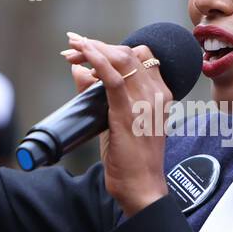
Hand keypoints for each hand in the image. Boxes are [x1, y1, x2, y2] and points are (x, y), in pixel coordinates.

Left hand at [61, 35, 171, 216]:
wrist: (142, 187)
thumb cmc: (132, 160)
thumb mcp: (117, 121)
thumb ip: (101, 94)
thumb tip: (79, 71)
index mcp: (160, 94)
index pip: (141, 56)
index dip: (112, 48)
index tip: (87, 49)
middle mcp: (157, 93)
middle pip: (128, 52)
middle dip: (98, 45)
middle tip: (73, 47)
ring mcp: (145, 101)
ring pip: (121, 59)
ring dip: (93, 49)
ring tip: (72, 49)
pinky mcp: (129, 111)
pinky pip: (113, 77)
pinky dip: (97, 61)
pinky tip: (83, 54)